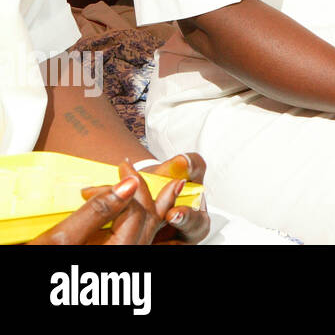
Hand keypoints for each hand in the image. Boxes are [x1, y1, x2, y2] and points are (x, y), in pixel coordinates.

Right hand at [30, 158, 205, 245]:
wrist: (35, 292)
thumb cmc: (42, 260)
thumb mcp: (62, 239)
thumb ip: (96, 212)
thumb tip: (129, 184)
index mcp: (117, 251)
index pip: (134, 211)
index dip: (116, 191)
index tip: (91, 188)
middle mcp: (128, 256)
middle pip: (147, 219)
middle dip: (143, 190)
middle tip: (130, 167)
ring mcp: (125, 259)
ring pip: (149, 230)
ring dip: (157, 205)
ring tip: (173, 185)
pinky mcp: (118, 259)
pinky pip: (142, 239)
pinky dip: (148, 220)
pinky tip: (152, 212)